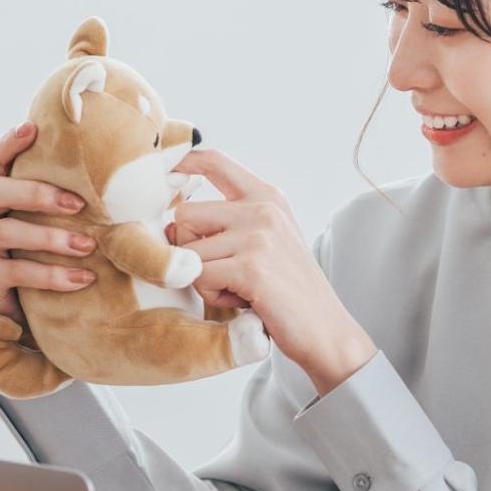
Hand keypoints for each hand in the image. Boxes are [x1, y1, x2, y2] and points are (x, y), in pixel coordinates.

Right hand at [0, 122, 98, 344]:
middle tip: (79, 203)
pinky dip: (51, 274)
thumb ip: (74, 197)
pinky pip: (15, 272)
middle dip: (38, 194)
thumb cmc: (49, 252)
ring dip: (50, 237)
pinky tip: (82, 278)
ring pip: (7, 232)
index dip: (9, 142)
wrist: (25, 308)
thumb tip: (143, 170)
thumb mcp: (58, 221)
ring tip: (87, 245)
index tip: (32, 128)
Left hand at [168, 148, 375, 395]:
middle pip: (186, 215)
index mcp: (266, 196)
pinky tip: (243, 301)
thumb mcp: (266, 240)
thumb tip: (172, 224)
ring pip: (190, 252)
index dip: (182, 161)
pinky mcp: (251, 267)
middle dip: (191, 250)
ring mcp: (258, 236)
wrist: (326, 329)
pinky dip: (214, 296)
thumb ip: (229, 221)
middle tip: (224, 273)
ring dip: (204, 279)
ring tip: (240, 289)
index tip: (164, 172)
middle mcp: (262, 209)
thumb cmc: (288, 289)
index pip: (214, 161)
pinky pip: (200, 277)